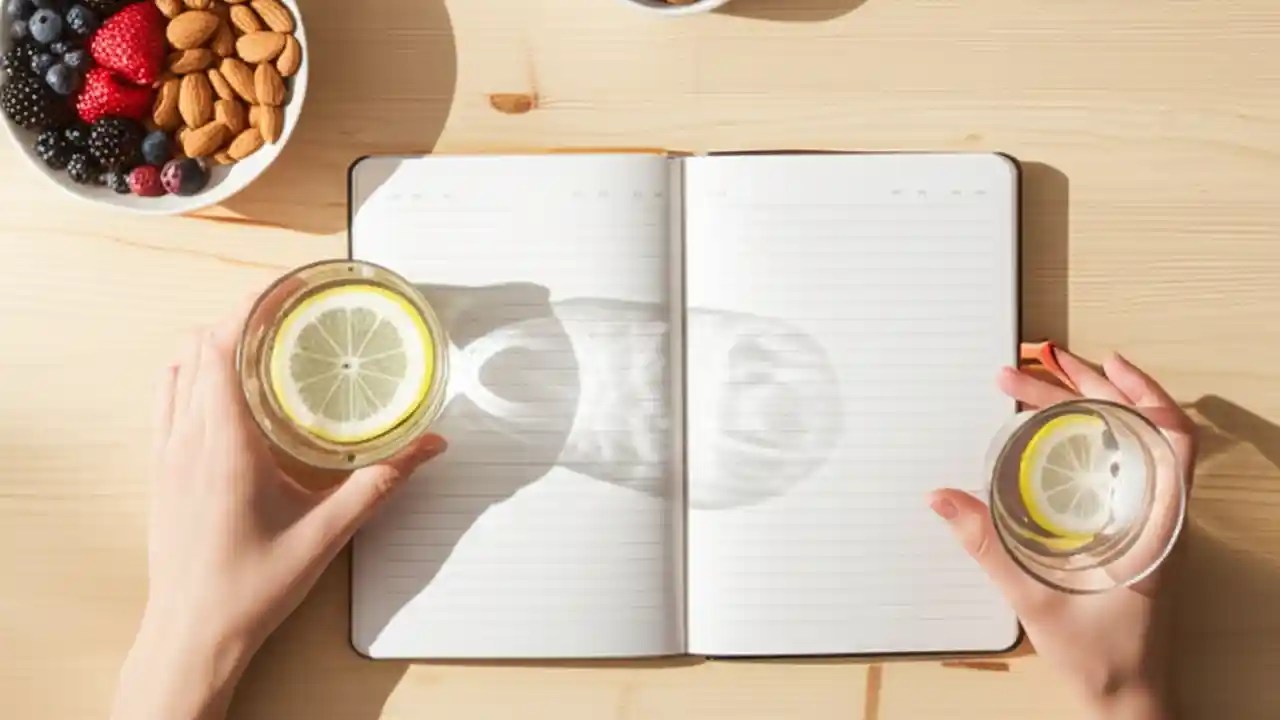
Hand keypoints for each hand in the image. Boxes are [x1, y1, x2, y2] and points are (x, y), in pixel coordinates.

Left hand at [112, 303, 446, 719]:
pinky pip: (166, 398)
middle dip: (239, 316)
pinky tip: (228, 388)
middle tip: (287, 312)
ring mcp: (165, 453)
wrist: (193, 633)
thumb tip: (427, 447)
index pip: (219, 347)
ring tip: (260, 341)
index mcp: (223, 446)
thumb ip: (379, 483)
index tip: (284, 288)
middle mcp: (186, 440)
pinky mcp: (159, 469)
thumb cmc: (249, 589)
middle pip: (197, 345)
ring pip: (176, 367)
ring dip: (212, 342)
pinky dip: (193, 373)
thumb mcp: (327, 534)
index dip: (248, 306)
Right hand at [929, 352, 1194, 719]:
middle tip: (1035, 368)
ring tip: (1040, 384)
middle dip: (1088, 389)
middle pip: (1138, 432)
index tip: (1103, 363)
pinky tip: (1057, 434)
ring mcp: (1143, 527)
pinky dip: (1090, 443)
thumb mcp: (1038, 599)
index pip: (1172, 441)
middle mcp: (1157, 519)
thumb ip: (988, 547)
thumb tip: (945, 501)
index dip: (1143, 392)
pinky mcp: (1127, 538)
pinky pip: (1116, 473)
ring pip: (1128, 448)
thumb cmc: (1105, 660)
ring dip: (1089, 411)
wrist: (1126, 700)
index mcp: (1156, 528)